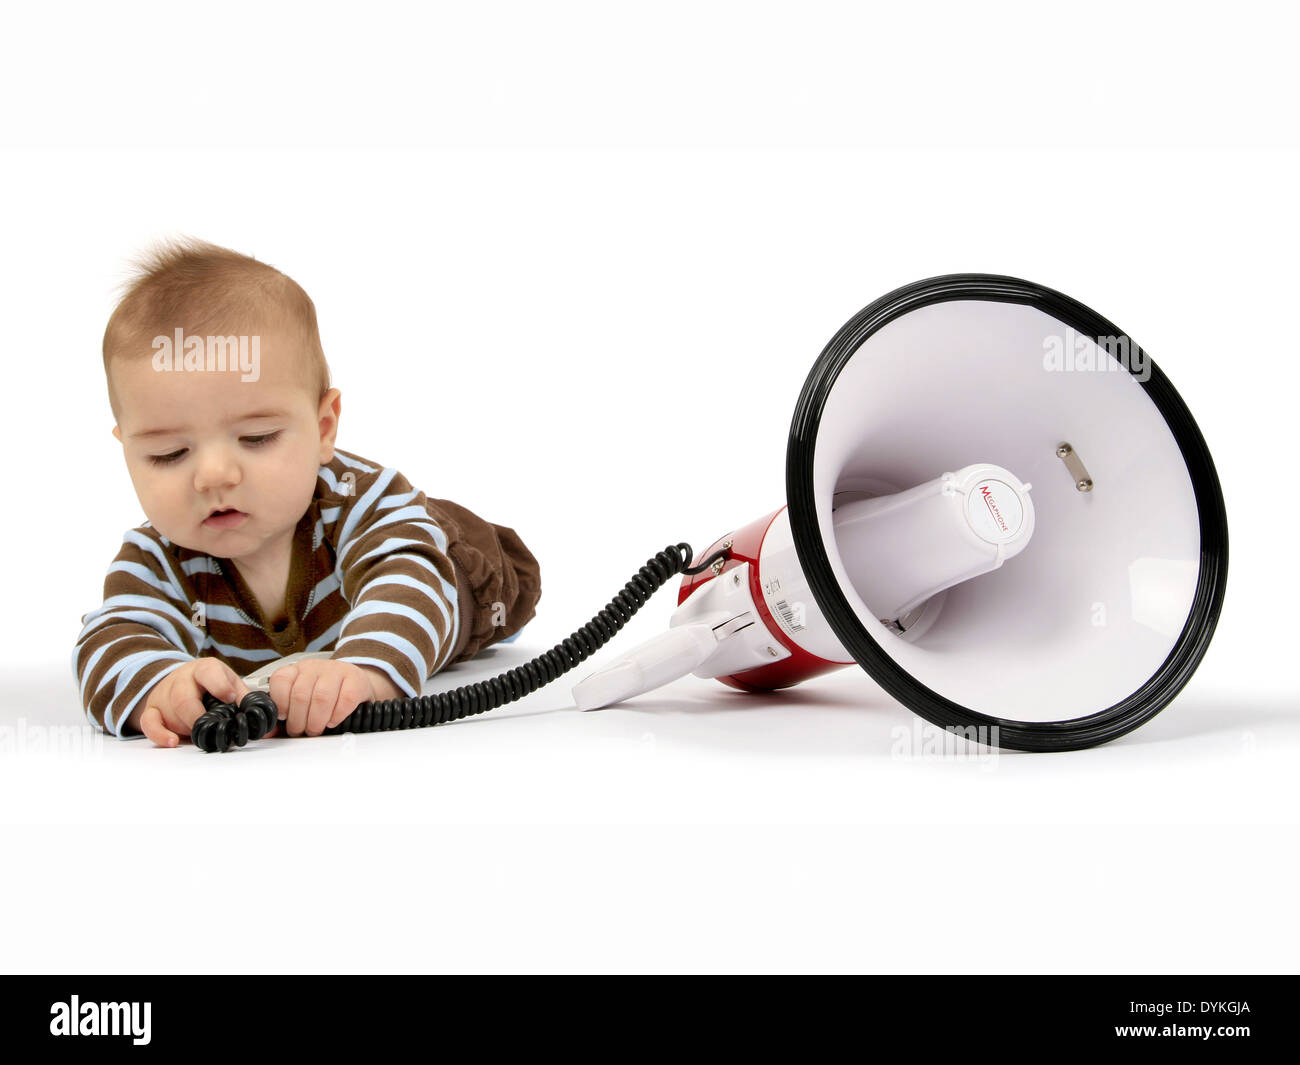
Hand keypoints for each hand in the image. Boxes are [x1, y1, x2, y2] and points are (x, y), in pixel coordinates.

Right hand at [132, 658, 251, 748]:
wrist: (181, 678)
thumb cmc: (209, 683)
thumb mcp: (230, 682)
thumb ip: (244, 697)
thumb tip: (259, 714)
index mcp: (204, 670)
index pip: (208, 672)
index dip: (219, 685)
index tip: (230, 697)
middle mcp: (182, 680)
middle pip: (184, 698)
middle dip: (198, 716)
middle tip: (211, 726)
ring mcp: (165, 694)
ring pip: (170, 711)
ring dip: (186, 727)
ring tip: (199, 732)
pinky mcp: (152, 709)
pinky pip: (149, 722)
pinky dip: (160, 734)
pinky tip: (173, 742)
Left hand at [268, 659, 402, 736]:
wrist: (355, 682)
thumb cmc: (324, 694)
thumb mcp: (301, 700)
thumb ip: (283, 716)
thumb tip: (266, 732)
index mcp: (296, 670)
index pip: (280, 680)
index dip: (280, 703)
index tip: (283, 717)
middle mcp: (314, 667)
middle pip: (300, 694)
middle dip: (298, 720)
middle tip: (301, 731)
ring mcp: (336, 671)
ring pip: (321, 697)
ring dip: (316, 720)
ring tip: (316, 729)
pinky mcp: (356, 680)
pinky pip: (345, 700)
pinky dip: (336, 716)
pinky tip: (332, 720)